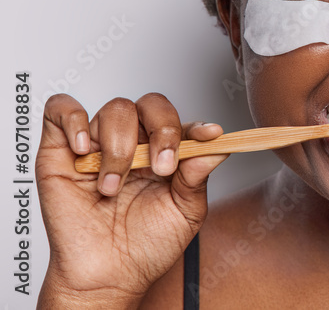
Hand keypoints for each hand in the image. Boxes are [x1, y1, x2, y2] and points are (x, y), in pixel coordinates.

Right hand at [36, 93, 228, 306]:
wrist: (106, 276)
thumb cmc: (145, 246)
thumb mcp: (185, 212)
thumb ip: (198, 176)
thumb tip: (217, 146)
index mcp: (164, 153)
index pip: (181, 123)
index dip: (196, 125)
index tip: (210, 135)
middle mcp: (134, 143)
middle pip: (150, 105)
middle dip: (162, 130)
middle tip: (160, 168)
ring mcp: (98, 145)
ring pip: (115, 110)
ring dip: (120, 148)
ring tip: (114, 186)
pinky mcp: (59, 151)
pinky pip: (60, 109)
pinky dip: (74, 120)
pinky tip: (86, 149)